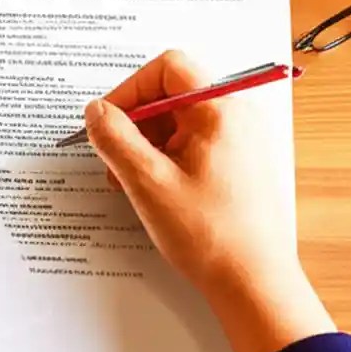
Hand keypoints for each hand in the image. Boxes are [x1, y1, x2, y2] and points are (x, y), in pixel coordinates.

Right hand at [84, 51, 334, 351]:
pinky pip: (194, 143)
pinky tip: (154, 190)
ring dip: (148, 143)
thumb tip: (96, 112)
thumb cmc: (213, 236)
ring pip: (180, 121)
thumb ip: (115, 138)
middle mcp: (237, 116)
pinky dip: (167, 158)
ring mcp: (241, 140)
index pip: (168, 68)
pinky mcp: (239, 162)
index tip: (108, 120)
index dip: (131, 89)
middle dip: (136, 122)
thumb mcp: (148, 182)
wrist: (254, 284)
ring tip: (131, 181)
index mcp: (221, 110)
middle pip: (172, 93)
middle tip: (115, 158)